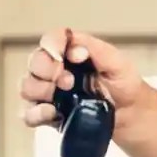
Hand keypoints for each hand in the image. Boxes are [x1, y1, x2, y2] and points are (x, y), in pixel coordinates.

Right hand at [18, 28, 148, 128]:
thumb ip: (96, 50)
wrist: (130, 114)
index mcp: (69, 52)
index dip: (53, 45)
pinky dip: (36, 113)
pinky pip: (28, 114)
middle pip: (34, 62)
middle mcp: (54, 69)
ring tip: (64, 94)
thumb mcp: (117, 62)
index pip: (50, 40)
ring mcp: (48, 93)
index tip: (67, 56)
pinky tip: (53, 112)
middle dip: (48, 69)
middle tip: (69, 80)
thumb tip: (74, 49)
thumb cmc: (122, 84)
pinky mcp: (47, 115)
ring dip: (42, 90)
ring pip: (27, 87)